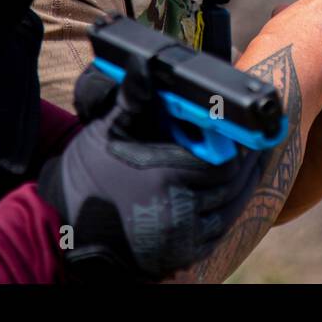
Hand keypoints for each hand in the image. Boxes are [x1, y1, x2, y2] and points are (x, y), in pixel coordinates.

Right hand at [38, 65, 266, 280]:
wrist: (66, 228)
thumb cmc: (88, 176)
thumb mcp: (108, 131)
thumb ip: (135, 99)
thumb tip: (144, 67)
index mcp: (167, 177)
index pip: (225, 161)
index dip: (240, 147)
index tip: (248, 134)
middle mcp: (180, 211)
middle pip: (232, 186)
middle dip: (247, 165)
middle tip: (254, 149)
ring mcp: (182, 238)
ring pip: (230, 210)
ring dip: (240, 188)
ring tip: (244, 169)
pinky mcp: (181, 255)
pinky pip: (217, 232)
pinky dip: (225, 212)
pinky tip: (225, 196)